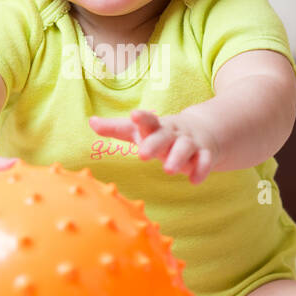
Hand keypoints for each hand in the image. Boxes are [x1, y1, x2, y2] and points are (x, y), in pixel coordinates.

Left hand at [88, 109, 216, 184]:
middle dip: (154, 144)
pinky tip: (194, 180)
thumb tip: (91, 121)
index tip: (133, 116)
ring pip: (185, 148)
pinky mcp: (205, 154)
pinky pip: (205, 161)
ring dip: (177, 158)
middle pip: (164, 136)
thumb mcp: (141, 130)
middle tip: (142, 155)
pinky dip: (201, 170)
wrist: (203, 130)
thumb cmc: (162, 133)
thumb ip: (116, 128)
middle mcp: (173, 133)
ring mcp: (190, 143)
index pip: (147, 120)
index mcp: (156, 126)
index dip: (141, 118)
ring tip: (168, 170)